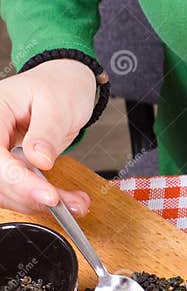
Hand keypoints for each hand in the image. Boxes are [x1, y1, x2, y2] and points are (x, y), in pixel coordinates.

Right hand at [0, 59, 95, 215]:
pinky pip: (19, 192)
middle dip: (31, 196)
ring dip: (38, 204)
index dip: (17, 179)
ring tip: (74, 202)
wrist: (66, 87)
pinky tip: (65, 200)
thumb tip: (38, 159)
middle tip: (67, 203)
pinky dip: (41, 202)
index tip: (48, 195)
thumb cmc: (60, 87)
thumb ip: (46, 131)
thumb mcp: (58, 104)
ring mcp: (0, 153)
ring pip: (7, 191)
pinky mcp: (12, 168)